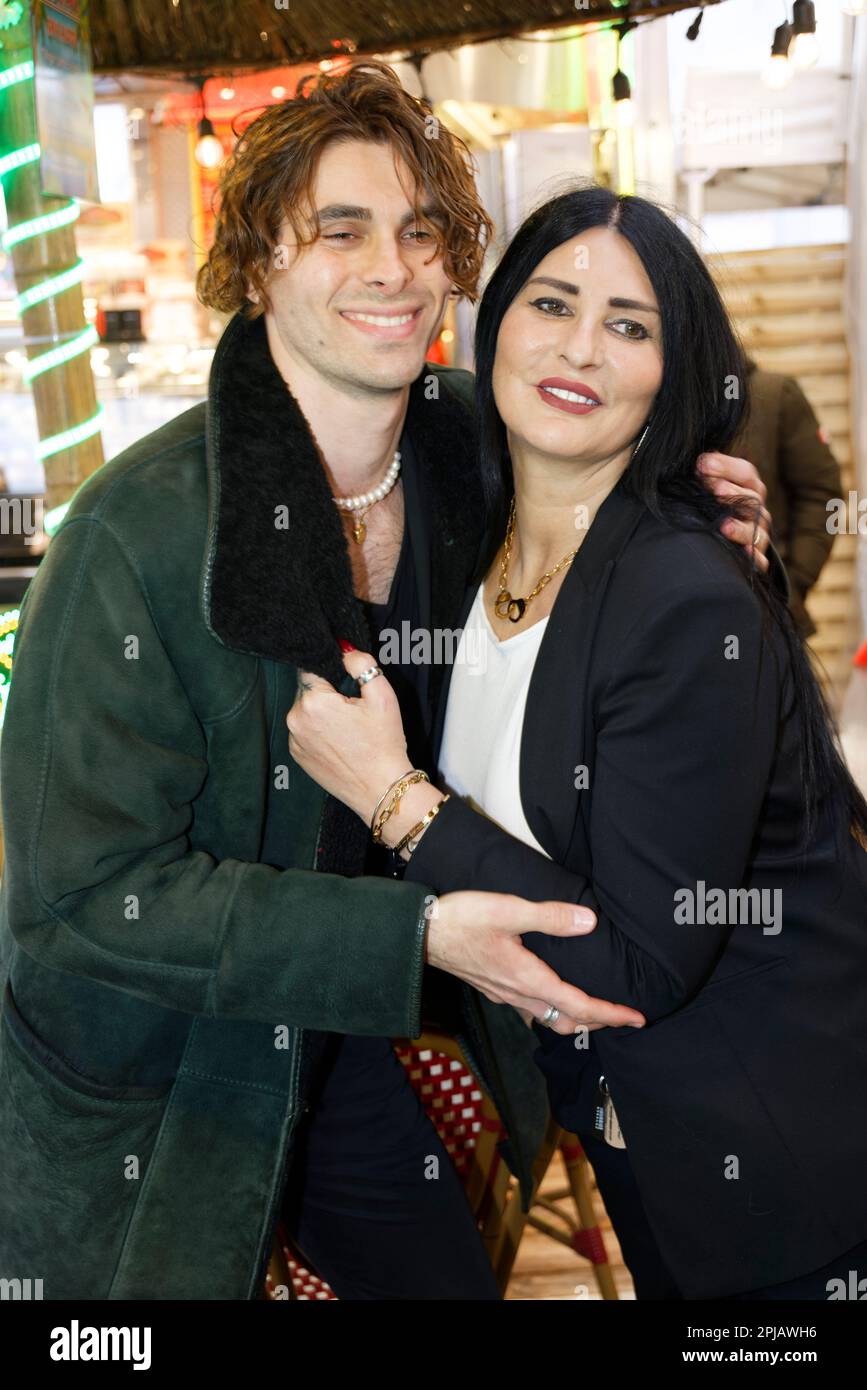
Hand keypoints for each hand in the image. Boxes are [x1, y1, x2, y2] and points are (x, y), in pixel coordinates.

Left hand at [286, 648, 409, 823]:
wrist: (381, 789)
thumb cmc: (384, 744)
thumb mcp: (382, 696)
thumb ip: (361, 663)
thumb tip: (344, 648)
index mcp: (314, 701)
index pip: (312, 667)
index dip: (331, 669)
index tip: (346, 680)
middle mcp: (295, 719)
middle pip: (308, 689)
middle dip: (328, 692)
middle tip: (353, 708)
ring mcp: (294, 740)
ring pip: (305, 710)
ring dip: (321, 711)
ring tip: (348, 727)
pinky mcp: (297, 756)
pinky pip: (303, 731)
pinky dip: (317, 730)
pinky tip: (339, 741)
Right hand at [428, 890, 645, 1035]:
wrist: (417, 933)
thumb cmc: (460, 919)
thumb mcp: (507, 910)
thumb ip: (549, 916)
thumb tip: (589, 922)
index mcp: (528, 978)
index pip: (580, 1006)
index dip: (611, 1014)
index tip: (637, 1018)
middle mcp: (518, 994)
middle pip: (567, 1020)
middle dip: (598, 1022)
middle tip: (622, 1016)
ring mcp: (503, 994)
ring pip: (548, 1018)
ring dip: (575, 1017)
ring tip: (595, 1008)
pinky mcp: (492, 987)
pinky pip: (531, 1009)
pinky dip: (553, 1008)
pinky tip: (552, 993)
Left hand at [697, 452, 771, 572]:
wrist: (725, 542)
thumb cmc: (713, 507)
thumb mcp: (709, 487)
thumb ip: (706, 473)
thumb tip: (699, 460)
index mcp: (748, 487)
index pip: (745, 473)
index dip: (726, 467)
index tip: (703, 464)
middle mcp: (757, 509)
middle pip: (752, 499)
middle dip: (733, 494)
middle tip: (715, 489)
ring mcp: (758, 534)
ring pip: (756, 529)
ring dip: (740, 527)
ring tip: (723, 525)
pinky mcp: (756, 558)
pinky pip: (759, 559)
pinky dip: (753, 557)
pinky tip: (744, 554)